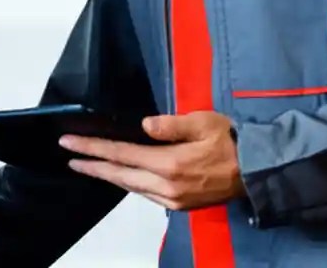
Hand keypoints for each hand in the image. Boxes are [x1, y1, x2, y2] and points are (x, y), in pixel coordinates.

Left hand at [60, 111, 245, 210]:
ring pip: (131, 187)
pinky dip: (129, 184)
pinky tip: (122, 177)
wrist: (257, 171)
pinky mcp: (180, 205)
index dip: (93, 149)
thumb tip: (144, 125)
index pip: (121, 154)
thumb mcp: (202, 122)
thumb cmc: (230, 141)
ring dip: (109, 176)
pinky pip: (146, 194)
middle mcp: (166, 186)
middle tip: (70, 158)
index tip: (70, 144)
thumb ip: (171, 125)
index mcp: (169, 164)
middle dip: (93, 166)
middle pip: (120, 175)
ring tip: (91, 166)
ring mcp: (172, 199)